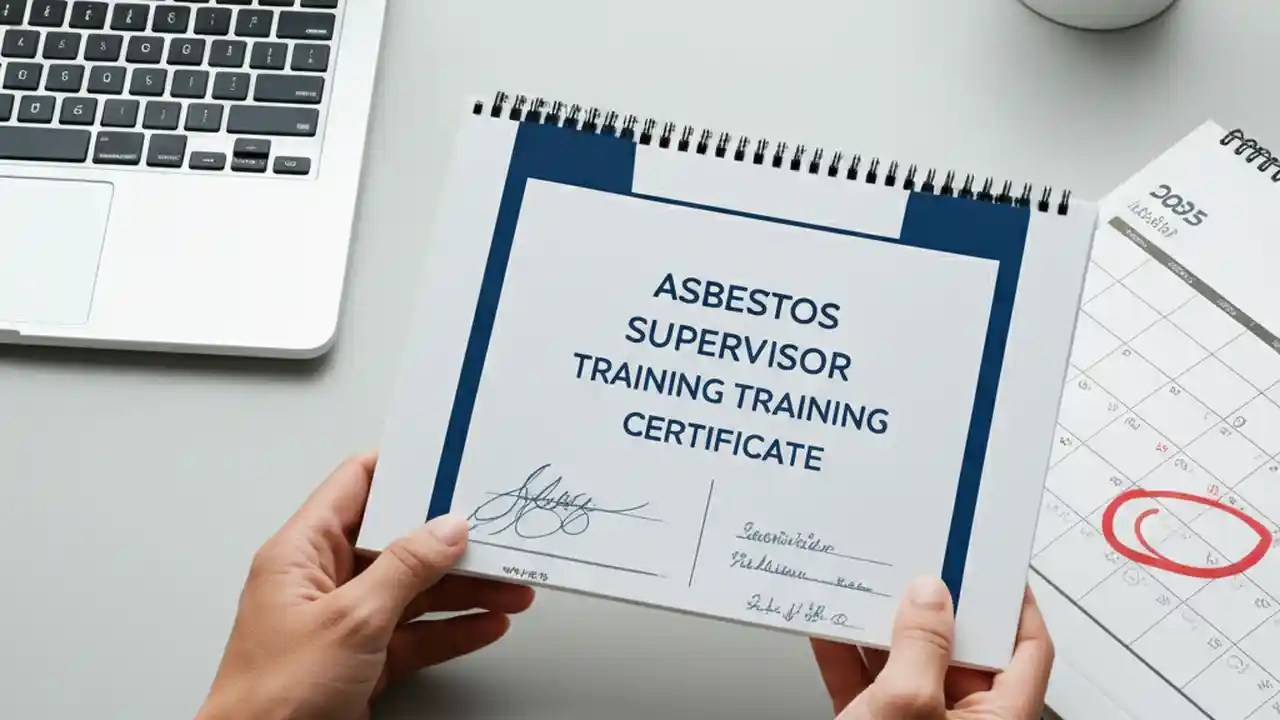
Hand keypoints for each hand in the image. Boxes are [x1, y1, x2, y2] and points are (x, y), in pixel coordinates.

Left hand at [198, 453, 535, 719]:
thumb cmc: (271, 697)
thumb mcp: (350, 620)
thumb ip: (404, 569)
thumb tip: (445, 529)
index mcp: (301, 553)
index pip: (356, 486)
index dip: (403, 468)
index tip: (449, 461)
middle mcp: (322, 581)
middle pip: (397, 542)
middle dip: (451, 540)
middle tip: (495, 532)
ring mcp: (345, 621)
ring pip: (415, 591)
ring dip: (465, 590)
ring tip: (510, 587)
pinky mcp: (363, 660)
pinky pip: (417, 633)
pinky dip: (453, 629)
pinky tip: (486, 624)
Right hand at [811, 578, 1052, 719]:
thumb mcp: (907, 709)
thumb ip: (922, 648)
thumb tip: (930, 597)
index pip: (1028, 650)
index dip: (1016, 603)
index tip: (993, 562)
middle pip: (959, 649)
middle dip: (933, 606)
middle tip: (919, 562)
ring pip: (906, 662)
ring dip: (881, 625)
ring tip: (867, 585)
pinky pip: (863, 684)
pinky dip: (844, 654)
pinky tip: (828, 626)